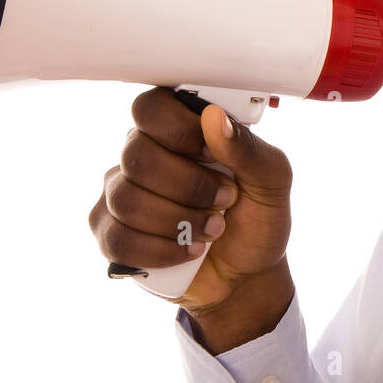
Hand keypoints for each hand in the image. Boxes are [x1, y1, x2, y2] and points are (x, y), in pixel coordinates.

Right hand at [89, 87, 292, 315]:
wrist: (247, 274)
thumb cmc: (257, 218)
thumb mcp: (272, 180)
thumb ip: (247, 148)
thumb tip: (214, 117)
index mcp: (179, 131)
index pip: (152, 108)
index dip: (179, 131)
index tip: (211, 155)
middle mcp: (142, 156)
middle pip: (137, 156)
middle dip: (188, 186)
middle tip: (225, 200)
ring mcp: (120, 195)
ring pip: (126, 199)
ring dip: (179, 221)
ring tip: (213, 230)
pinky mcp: (111, 234)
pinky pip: (118, 238)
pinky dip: (162, 250)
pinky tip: (189, 251)